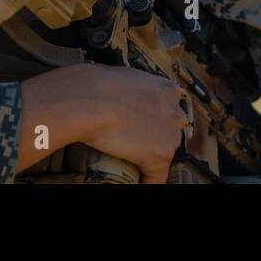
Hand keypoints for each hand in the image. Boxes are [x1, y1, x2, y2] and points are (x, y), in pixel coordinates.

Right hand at [76, 65, 190, 183]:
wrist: (87, 100)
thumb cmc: (94, 87)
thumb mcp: (120, 78)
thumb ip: (132, 89)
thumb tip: (121, 99)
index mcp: (166, 89)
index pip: (168, 109)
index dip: (153, 120)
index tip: (142, 126)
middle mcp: (174, 110)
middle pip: (171, 130)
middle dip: (155, 136)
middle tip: (134, 141)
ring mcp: (169, 134)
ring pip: (165, 153)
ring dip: (151, 158)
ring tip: (133, 162)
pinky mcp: (159, 156)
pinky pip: (156, 178)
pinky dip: (147, 181)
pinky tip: (139, 181)